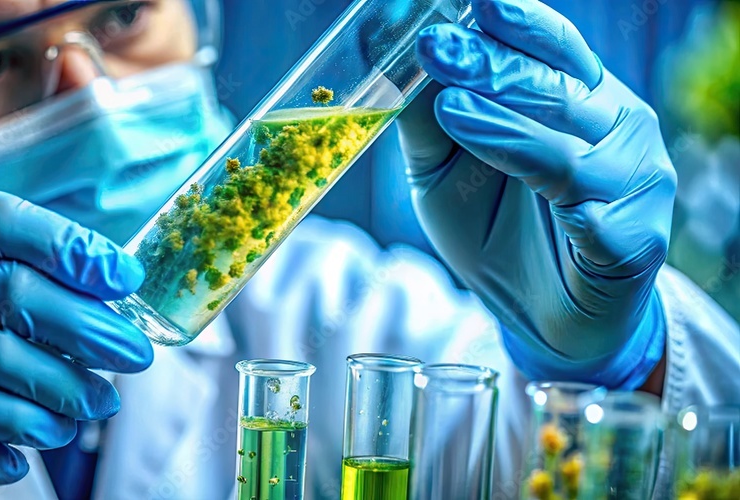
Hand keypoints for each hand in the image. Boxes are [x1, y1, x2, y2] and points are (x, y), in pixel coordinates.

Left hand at [398, 0, 674, 387]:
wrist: (541, 319)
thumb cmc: (498, 233)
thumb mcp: (445, 174)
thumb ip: (430, 125)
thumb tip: (399, 69)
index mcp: (577, 100)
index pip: (551, 49)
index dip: (513, 26)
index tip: (467, 6)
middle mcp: (615, 129)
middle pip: (556, 88)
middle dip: (492, 67)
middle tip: (437, 48)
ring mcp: (633, 184)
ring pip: (569, 147)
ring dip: (508, 126)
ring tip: (452, 109)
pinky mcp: (632, 243)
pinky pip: (591, 215)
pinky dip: (554, 195)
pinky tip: (522, 189)